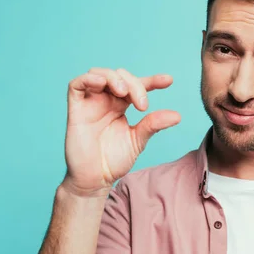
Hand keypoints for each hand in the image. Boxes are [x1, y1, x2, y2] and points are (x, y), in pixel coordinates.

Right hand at [61, 68, 180, 196]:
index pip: (137, 86)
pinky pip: (76, 85)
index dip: (152, 80)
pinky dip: (89, 79)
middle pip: (120, 76)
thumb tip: (177, 115)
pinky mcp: (75, 109)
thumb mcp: (137, 140)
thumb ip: (153, 125)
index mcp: (121, 106)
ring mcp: (90, 103)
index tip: (168, 81)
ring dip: (114, 77)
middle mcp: (106, 101)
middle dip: (134, 84)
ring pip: (99, 74)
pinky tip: (102, 84)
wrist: (95, 179)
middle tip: (143, 105)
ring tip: (124, 93)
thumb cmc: (113, 160)